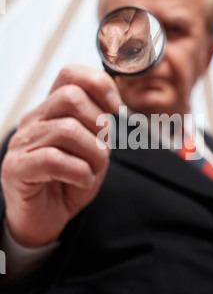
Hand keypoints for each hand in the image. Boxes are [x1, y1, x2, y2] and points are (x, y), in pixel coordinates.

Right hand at [1, 65, 121, 246]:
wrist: (44, 219)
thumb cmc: (70, 181)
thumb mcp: (92, 148)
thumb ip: (98, 126)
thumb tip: (111, 106)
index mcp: (52, 110)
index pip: (70, 75)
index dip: (98, 83)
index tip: (114, 108)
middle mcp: (34, 121)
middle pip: (71, 97)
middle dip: (99, 124)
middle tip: (101, 148)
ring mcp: (22, 144)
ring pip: (67, 130)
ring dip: (94, 154)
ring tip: (93, 170)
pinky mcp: (16, 169)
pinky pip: (54, 160)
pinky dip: (79, 172)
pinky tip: (82, 181)